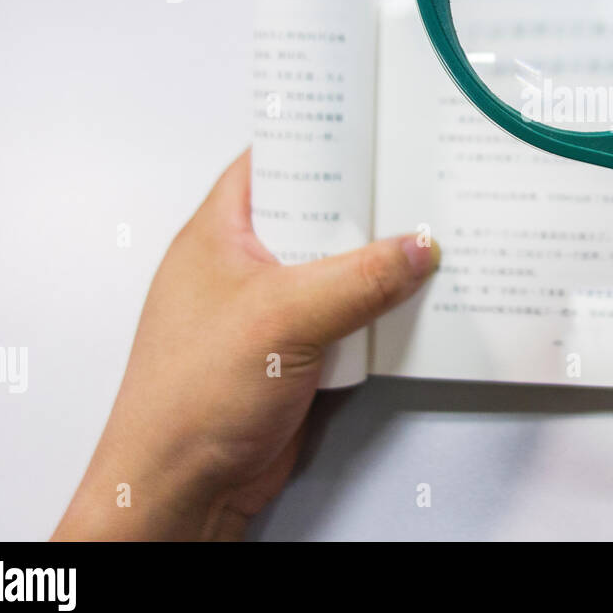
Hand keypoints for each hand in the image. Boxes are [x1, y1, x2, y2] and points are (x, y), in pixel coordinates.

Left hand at [53, 150, 438, 539]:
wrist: (182, 488)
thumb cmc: (190, 398)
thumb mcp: (282, 316)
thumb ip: (358, 277)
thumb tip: (417, 248)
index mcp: (220, 234)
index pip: (270, 162)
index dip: (316, 139)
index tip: (369, 124)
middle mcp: (245, 267)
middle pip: (317, 218)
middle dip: (366, 208)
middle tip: (417, 183)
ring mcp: (271, 312)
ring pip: (338, 271)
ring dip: (378, 266)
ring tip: (430, 239)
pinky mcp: (297, 354)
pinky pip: (348, 319)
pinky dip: (379, 313)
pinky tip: (415, 304)